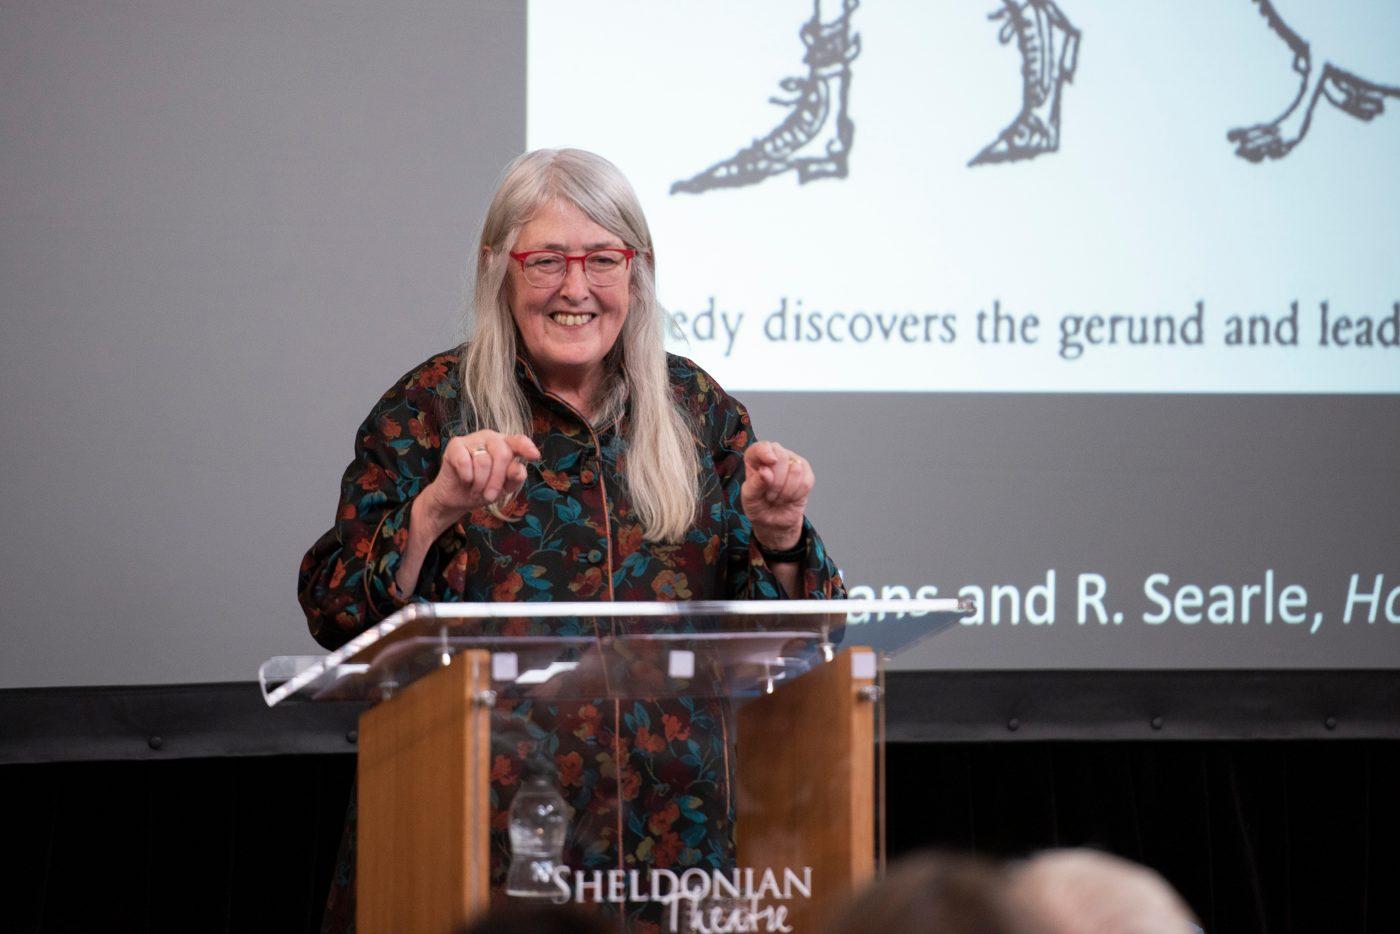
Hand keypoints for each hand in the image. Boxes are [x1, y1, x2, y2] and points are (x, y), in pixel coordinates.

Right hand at [418, 430, 540, 533]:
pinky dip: (466, 477)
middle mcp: (491, 438)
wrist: (455, 498)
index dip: (527, 447)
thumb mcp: (503, 487)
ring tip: (476, 490)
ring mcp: (473, 439)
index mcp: (506, 446)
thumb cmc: (483, 489)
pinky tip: (465, 480)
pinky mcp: (456, 445)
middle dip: (497, 480)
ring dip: (480, 483)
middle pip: (502, 454)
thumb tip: (519, 469)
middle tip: (490, 497)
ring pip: (483, 461)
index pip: (519, 441)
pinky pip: (465, 462)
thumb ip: (514, 477)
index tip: (535, 456)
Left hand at [741, 441, 812, 551]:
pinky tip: (790, 498)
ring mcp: (792, 463)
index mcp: (756, 458)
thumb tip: (765, 472)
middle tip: (769, 496)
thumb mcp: (749, 498)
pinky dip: (796, 495)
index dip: (766, 452)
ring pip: (795, 470)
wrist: (774, 522)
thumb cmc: (758, 506)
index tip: (770, 462)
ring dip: (786, 492)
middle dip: (776, 483)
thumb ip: (754, 484)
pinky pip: (806, 482)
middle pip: (781, 457)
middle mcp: (776, 456)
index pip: (762, 447)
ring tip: (778, 498)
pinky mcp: (806, 474)